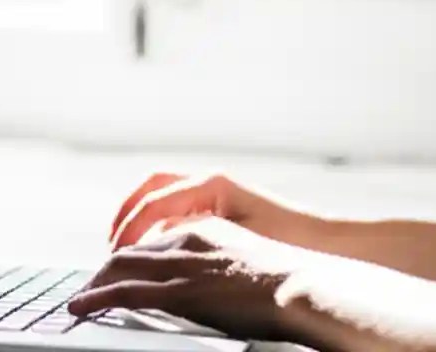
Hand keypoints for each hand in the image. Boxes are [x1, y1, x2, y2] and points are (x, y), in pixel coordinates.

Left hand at [73, 218, 300, 340]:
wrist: (299, 284)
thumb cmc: (287, 279)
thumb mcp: (249, 258)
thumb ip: (223, 262)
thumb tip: (218, 280)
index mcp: (204, 228)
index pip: (154, 239)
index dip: (132, 254)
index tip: (121, 269)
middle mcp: (185, 239)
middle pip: (131, 250)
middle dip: (106, 268)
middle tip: (91, 285)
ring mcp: (179, 264)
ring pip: (121, 268)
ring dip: (95, 284)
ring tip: (80, 298)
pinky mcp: (177, 291)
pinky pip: (125, 293)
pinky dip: (97, 299)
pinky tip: (81, 307)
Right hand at [110, 172, 323, 250]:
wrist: (324, 243)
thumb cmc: (287, 240)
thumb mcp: (235, 240)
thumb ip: (193, 237)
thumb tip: (156, 245)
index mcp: (212, 184)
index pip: (155, 201)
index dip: (130, 227)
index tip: (117, 253)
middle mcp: (210, 182)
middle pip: (151, 186)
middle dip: (126, 213)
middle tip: (111, 243)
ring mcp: (214, 193)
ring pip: (162, 196)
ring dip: (140, 217)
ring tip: (124, 246)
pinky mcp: (219, 208)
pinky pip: (178, 211)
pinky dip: (159, 227)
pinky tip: (156, 252)